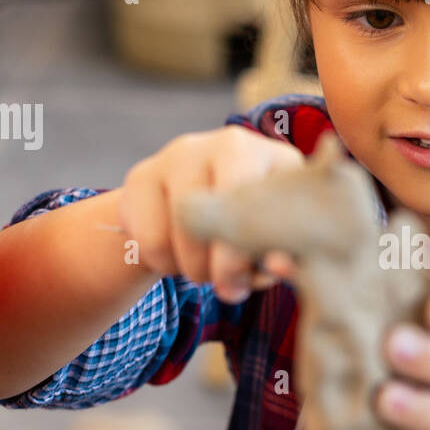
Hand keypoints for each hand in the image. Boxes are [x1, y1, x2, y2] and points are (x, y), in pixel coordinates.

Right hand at [117, 126, 304, 301]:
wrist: (203, 213)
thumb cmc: (254, 230)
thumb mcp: (277, 244)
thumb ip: (287, 258)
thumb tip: (277, 267)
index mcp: (275, 158)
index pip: (254, 204)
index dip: (243, 253)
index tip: (242, 281)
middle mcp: (230, 143)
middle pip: (217, 214)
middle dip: (220, 267)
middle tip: (227, 286)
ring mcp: (183, 153)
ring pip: (181, 228)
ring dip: (193, 268)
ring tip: (205, 269)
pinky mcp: (143, 174)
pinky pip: (148, 238)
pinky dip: (163, 263)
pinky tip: (177, 256)